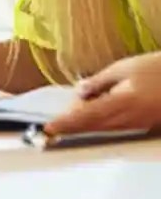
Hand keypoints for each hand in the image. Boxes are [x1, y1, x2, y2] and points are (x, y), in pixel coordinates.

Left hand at [44, 53, 160, 134]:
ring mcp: (137, 125)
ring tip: (67, 123)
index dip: (66, 124)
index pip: (86, 117)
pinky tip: (92, 119)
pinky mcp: (144, 126)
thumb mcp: (124, 68)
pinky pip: (116, 129)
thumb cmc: (157, 69)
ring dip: (84, 128)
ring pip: (103, 130)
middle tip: (53, 128)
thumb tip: (80, 92)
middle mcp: (128, 119)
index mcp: (122, 103)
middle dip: (71, 128)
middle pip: (93, 127)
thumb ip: (100, 81)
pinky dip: (100, 126)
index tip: (48, 129)